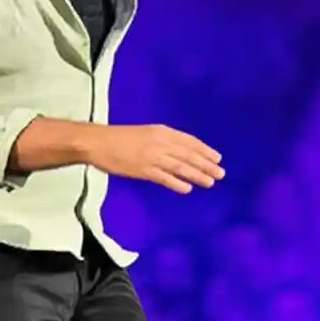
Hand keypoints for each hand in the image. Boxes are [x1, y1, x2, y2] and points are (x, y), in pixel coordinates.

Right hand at [85, 125, 223, 193]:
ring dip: (198, 175)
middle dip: (207, 164)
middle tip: (221, 173)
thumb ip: (162, 141)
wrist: (98, 142)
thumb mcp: (145, 133)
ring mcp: (153, 157)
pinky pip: (165, 178)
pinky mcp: (144, 170)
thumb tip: (178, 152)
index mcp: (162, 131)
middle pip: (189, 154)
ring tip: (210, 182)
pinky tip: (187, 189)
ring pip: (181, 166)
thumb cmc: (119, 138)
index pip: (189, 141)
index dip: (205, 150)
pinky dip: (178, 183)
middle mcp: (161, 143)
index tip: (217, 158)